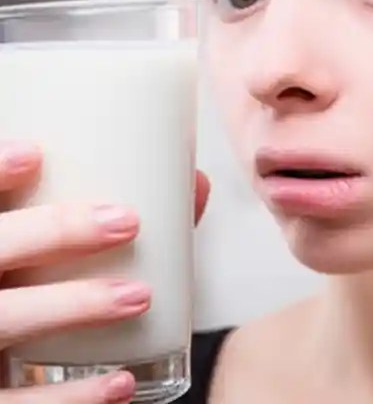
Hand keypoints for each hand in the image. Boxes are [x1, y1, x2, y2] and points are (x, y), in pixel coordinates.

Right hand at [0, 142, 211, 402]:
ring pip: (2, 322)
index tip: (35, 153)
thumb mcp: (41, 256)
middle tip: (127, 220)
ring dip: (72, 305)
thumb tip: (194, 183)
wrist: (3, 364)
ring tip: (140, 295)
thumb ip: (108, 223)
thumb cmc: (32, 291)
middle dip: (51, 233)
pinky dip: (71, 398)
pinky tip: (124, 382)